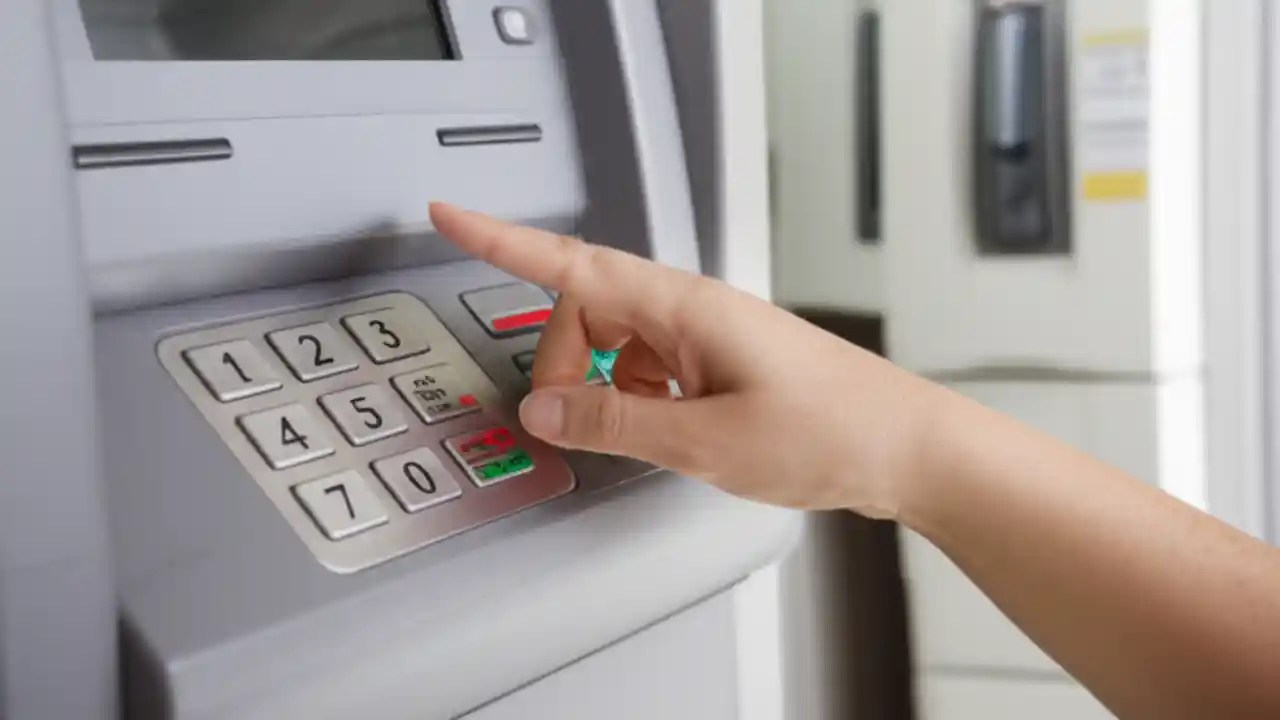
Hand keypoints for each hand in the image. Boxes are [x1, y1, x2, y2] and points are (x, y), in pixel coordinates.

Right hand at [430, 203, 942, 515]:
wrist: (906, 448)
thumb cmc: (831, 431)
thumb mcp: (705, 439)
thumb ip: (615, 423)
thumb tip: (544, 409)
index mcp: (683, 306)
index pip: (572, 265)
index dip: (502, 243)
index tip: (450, 219)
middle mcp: (692, 309)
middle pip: (587, 310)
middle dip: (563, 361)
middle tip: (565, 418)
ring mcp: (708, 334)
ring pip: (617, 342)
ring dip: (602, 385)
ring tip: (632, 433)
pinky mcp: (721, 361)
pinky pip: (649, 366)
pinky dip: (635, 397)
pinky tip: (664, 431)